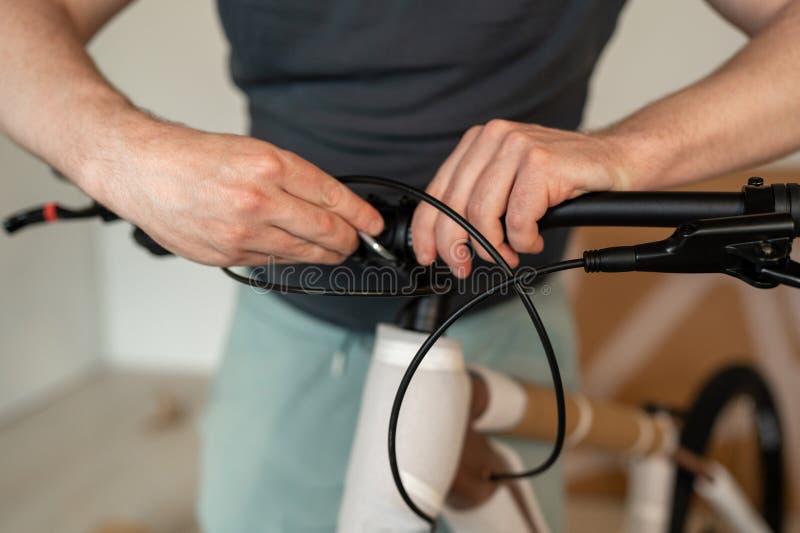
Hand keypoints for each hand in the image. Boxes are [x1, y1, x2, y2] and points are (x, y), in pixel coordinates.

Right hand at [79, 117, 383, 265]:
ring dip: (325, 254)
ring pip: (302, 253)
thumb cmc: (193, 157)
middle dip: (349, 240)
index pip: (331, 196)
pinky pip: (271, 262)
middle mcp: (258, 200)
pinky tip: (294, 252)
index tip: (373, 224)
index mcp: (268, 165)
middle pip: (324, 231)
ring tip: (335, 251)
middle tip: (357, 242)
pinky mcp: (226, 255)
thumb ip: (290, 179)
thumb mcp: (251, 150)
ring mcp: (241, 232)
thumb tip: (327, 206)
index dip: (360, 214)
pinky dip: (289, 258)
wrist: (141, 171)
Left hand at [411, 119, 628, 276]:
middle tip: (463, 266)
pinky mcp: (540, 163)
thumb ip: (478, 201)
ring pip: (482, 215)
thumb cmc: (563, 177)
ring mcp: (517, 147)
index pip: (438, 190)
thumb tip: (447, 240)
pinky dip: (523, 241)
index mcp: (479, 141)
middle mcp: (494, 138)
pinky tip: (535, 240)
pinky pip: (517, 221)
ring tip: (510, 253)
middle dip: (456, 246)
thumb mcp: (509, 183)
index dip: (427, 229)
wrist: (615, 161)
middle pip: (455, 206)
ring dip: (494, 247)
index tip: (428, 255)